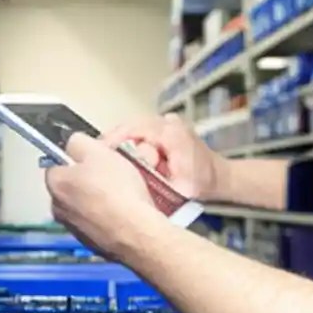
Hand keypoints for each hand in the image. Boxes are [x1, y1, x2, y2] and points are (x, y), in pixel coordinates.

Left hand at [45, 133, 165, 258]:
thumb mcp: (97, 150)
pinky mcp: (91, 242)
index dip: (78, 156)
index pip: (57, 162)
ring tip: (122, 193)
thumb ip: (77, 141)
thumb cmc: (118, 193)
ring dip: (100, 198)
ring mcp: (74, 228)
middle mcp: (58, 208)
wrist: (137, 232)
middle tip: (112, 173)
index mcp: (55, 183)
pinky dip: (108, 216)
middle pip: (71, 184)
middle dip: (89, 178)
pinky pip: (98, 221)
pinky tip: (125, 211)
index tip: (94, 157)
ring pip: (85, 204)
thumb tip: (72, 142)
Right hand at [103, 113, 225, 200]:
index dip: (113, 140)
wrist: (219, 177)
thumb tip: (130, 181)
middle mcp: (168, 122)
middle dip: (110, 140)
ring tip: (99, 157)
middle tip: (92, 157)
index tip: (97, 153)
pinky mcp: (164, 125)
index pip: (134, 129)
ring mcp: (166, 121)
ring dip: (116, 140)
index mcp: (171, 134)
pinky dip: (125, 139)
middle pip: (129, 125)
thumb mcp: (179, 191)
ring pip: (132, 126)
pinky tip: (115, 154)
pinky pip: (139, 129)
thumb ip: (156, 184)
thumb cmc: (200, 185)